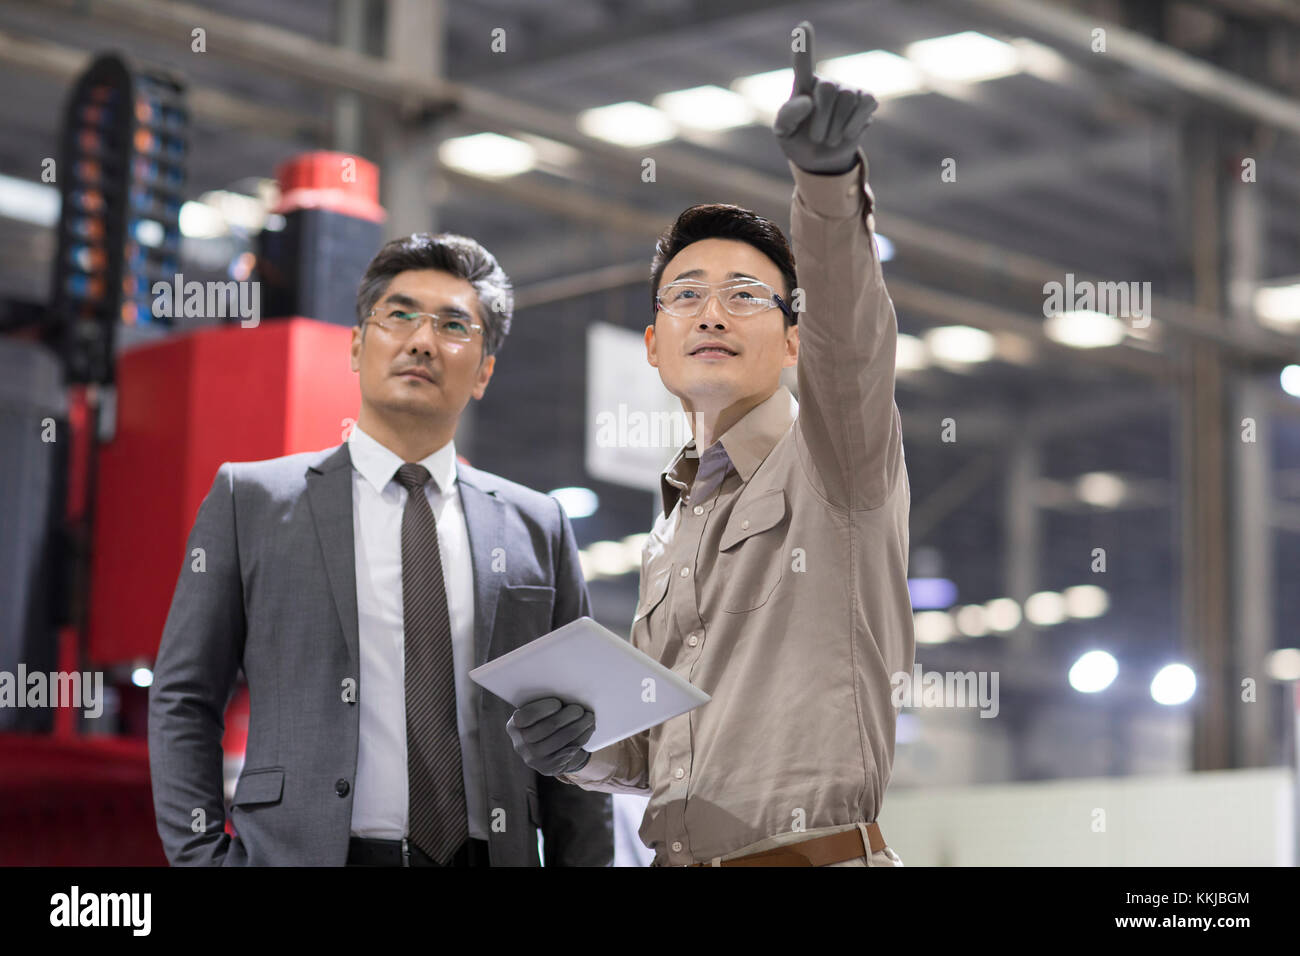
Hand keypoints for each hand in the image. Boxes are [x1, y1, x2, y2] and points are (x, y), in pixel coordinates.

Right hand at [506, 697, 595, 775]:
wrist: (549, 750)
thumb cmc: (545, 721)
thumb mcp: (538, 713)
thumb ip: (544, 704)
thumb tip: (567, 688)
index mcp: (514, 726)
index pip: (526, 716)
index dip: (544, 708)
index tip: (559, 703)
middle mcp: (520, 744)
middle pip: (549, 727)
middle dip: (568, 715)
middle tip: (580, 709)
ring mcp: (534, 759)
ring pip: (562, 738)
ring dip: (580, 725)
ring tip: (589, 717)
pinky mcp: (549, 768)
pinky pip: (570, 749)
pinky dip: (582, 737)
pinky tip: (588, 729)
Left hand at [773, 20, 877, 174]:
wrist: (821, 159)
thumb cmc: (798, 140)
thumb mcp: (784, 133)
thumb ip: (787, 116)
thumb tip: (807, 101)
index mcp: (803, 85)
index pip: (803, 63)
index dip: (805, 46)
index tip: (803, 27)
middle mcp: (827, 82)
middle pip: (828, 89)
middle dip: (821, 119)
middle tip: (816, 138)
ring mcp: (848, 89)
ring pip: (848, 99)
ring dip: (836, 127)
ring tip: (830, 139)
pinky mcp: (866, 99)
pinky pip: (866, 104)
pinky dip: (855, 124)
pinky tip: (847, 133)